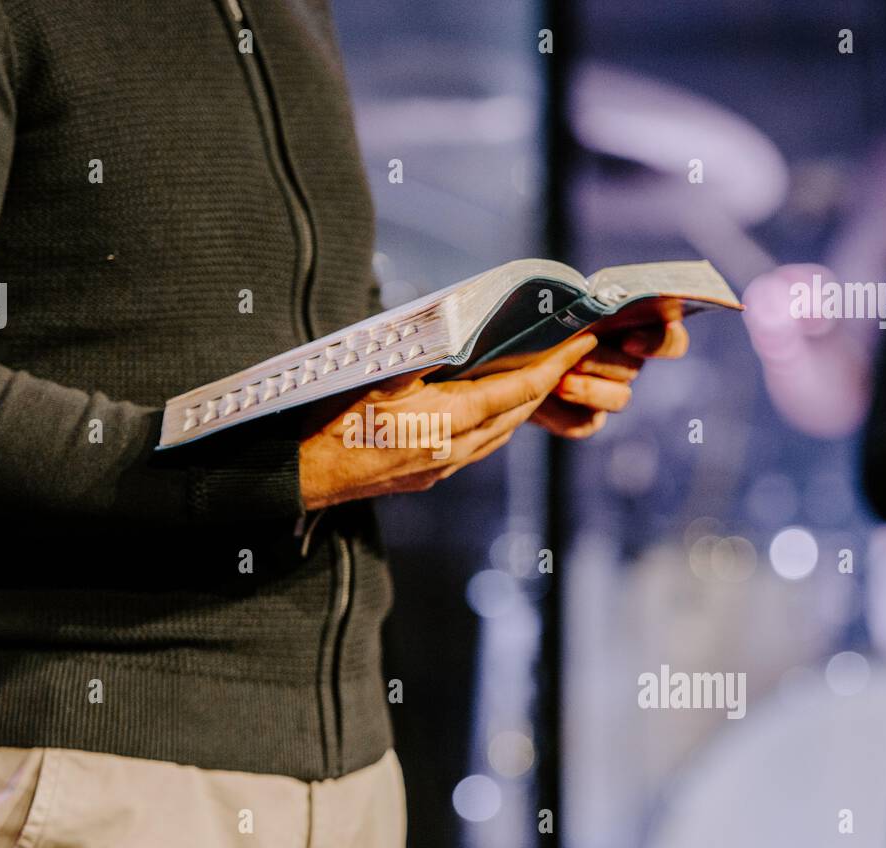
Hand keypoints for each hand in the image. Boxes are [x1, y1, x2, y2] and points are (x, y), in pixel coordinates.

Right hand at [299, 334, 598, 508]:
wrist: (305, 475)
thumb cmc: (333, 422)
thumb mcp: (379, 376)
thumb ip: (427, 356)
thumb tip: (464, 332)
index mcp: (449, 420)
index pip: (519, 390)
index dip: (554, 364)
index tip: (580, 342)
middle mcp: (455, 448)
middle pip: (517, 412)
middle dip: (545, 381)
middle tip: (563, 352)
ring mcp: (443, 466)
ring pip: (500, 433)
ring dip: (521, 405)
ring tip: (533, 376)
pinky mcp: (429, 476)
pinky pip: (477, 448)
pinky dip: (494, 424)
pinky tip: (488, 410)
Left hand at [531, 307, 689, 437]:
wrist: (508, 351)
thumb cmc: (539, 318)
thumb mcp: (558, 305)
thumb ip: (583, 306)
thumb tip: (589, 306)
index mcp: (634, 329)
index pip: (671, 341)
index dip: (658, 343)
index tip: (629, 340)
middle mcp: (627, 363)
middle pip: (634, 368)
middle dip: (605, 362)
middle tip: (576, 358)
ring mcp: (609, 394)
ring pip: (619, 398)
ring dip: (590, 390)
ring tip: (559, 382)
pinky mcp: (585, 419)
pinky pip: (584, 424)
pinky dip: (562, 414)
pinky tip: (542, 401)